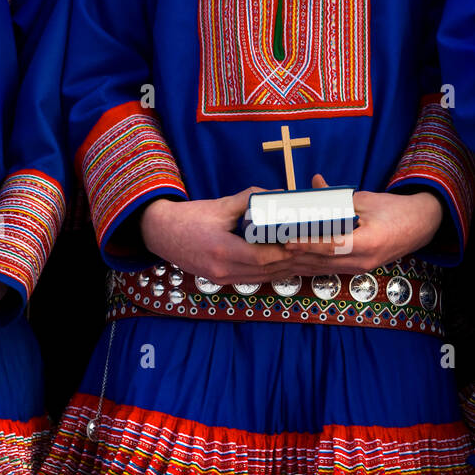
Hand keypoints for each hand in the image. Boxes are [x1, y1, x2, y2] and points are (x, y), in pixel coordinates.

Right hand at [139, 190, 295, 282]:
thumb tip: (280, 194)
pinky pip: (254, 278)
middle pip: (267, 269)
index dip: (286, 251)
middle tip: (315, 250)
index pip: (262, 256)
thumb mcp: (220, 205)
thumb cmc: (188, 217)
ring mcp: (222, 278)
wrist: (160, 233)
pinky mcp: (222, 280)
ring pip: (264, 277)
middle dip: (294, 260)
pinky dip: (273, 271)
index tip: (304, 241)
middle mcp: (223, 269)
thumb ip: (251, 199)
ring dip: (286, 268)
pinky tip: (288, 264)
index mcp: (221, 250)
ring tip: (308, 258)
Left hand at [283, 175, 443, 273]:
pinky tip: (296, 261)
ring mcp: (362, 268)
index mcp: (368, 243)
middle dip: (297, 255)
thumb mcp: (367, 199)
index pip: (331, 246)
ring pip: (325, 268)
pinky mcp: (359, 268)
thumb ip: (338, 197)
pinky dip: (313, 264)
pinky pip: (331, 268)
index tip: (288, 240)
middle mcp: (364, 261)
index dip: (307, 244)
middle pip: (323, 261)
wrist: (422, 225)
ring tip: (278, 256)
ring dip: (302, 262)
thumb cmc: (397, 210)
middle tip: (274, 248)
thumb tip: (314, 184)